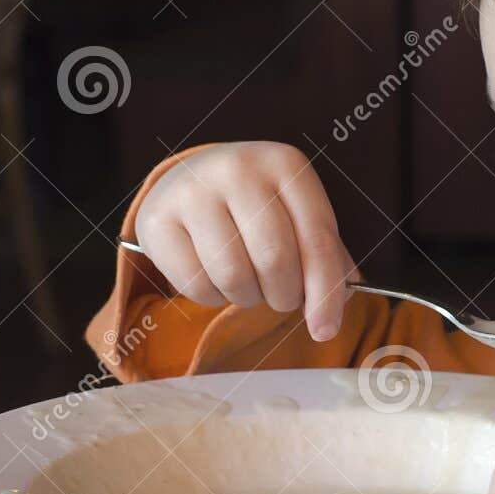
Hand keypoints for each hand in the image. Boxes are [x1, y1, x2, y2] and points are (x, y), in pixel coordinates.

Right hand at [133, 142, 358, 340]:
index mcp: (285, 164)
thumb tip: (337, 307)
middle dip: (285, 295)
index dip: (326, 291)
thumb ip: (325, 256)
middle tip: (281, 294)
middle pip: (275, 259)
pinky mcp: (157, 220)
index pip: (317, 238)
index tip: (326, 329)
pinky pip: (195, 284)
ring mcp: (193, 191)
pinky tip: (214, 274)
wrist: (194, 178)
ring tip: (247, 280)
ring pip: (234, 276)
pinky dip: (212, 296)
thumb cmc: (258, 205)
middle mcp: (238, 169)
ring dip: (248, 296)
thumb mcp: (298, 214)